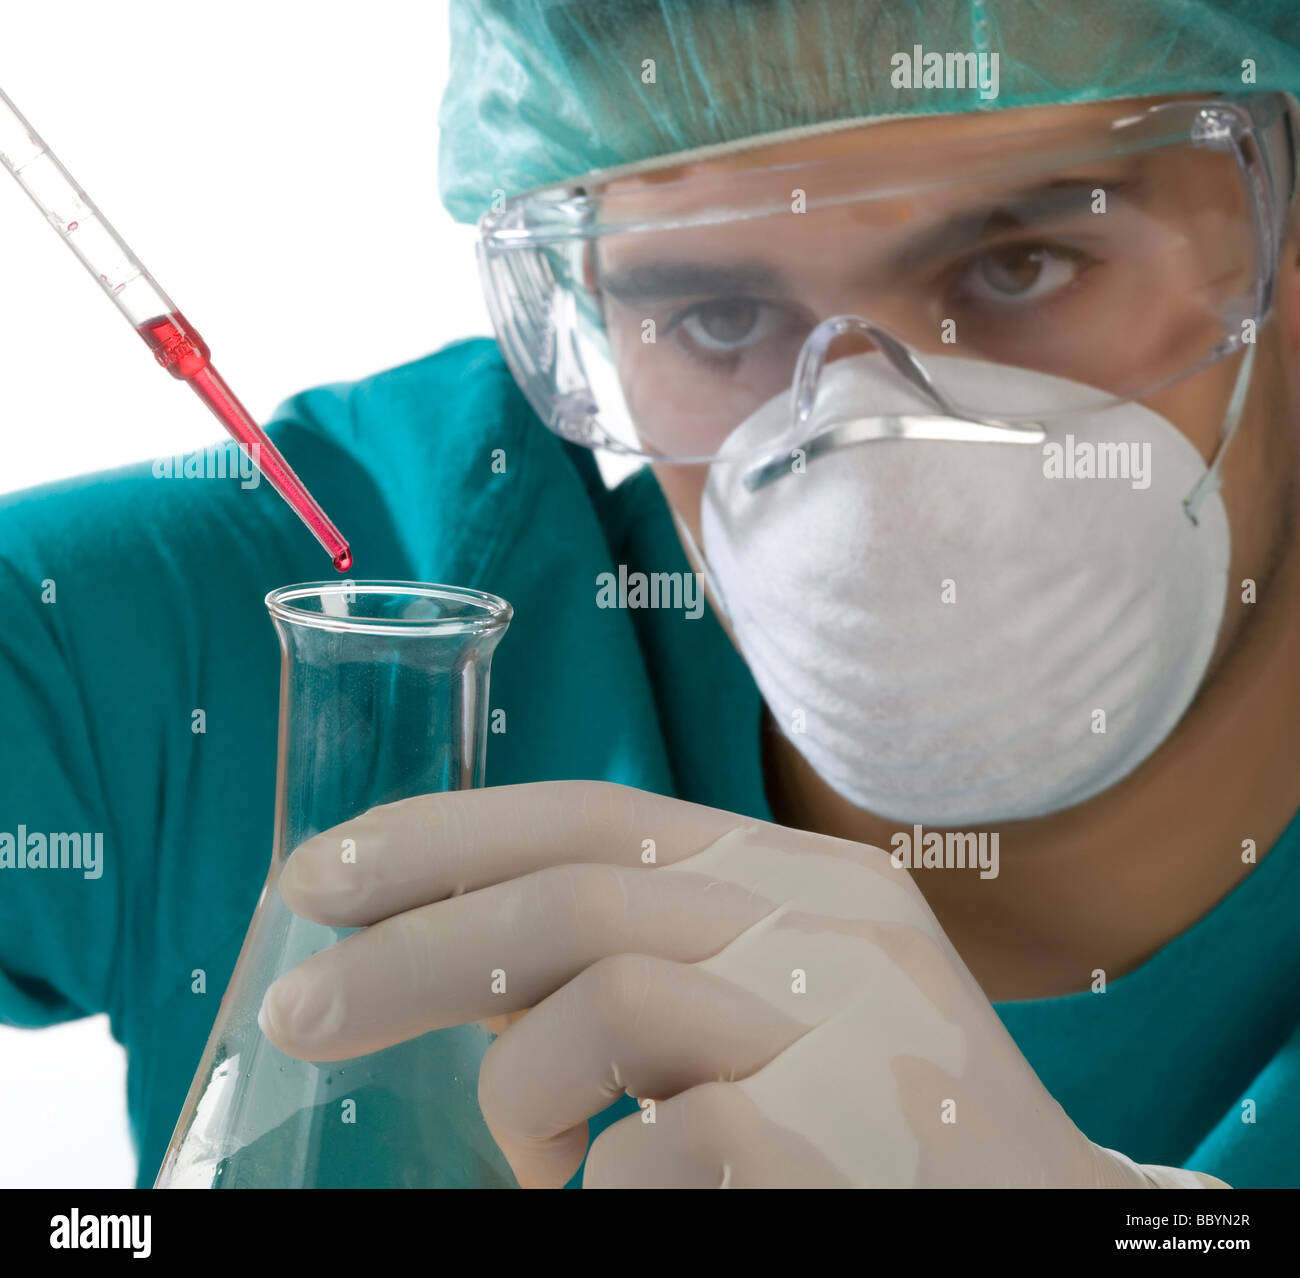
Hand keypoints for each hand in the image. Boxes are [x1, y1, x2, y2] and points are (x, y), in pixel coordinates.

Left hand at [258, 781, 1145, 1187]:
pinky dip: (601, 1181)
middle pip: (574, 897)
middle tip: (298, 1013)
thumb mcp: (769, 995)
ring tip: (525, 1153)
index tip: (319, 875)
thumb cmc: (877, 1111)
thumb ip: (649, 953)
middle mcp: (825, 924)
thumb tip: (461, 954)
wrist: (1056, 1222)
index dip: (442, 834)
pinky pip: (658, 1147)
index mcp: (794, 875)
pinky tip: (614, 1195)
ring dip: (519, 1092)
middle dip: (411, 951)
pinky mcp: (844, 1142)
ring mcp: (844, 1028)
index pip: (593, 816)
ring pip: (604, 1002)